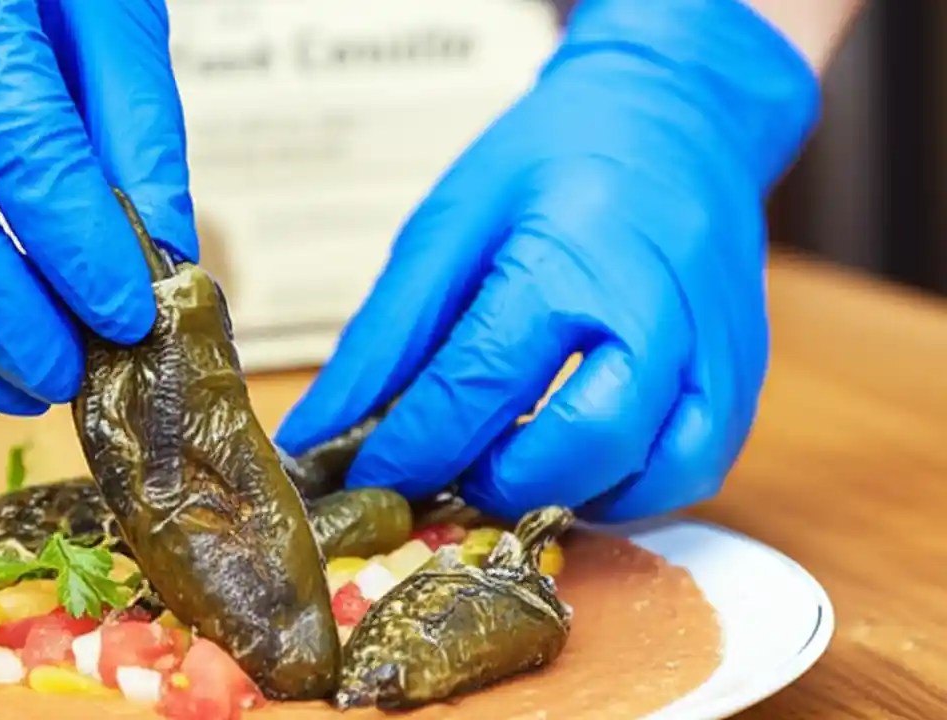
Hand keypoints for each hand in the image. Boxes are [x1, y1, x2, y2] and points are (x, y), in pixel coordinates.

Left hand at [275, 0, 820, 521]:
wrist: (678, 113)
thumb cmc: (557, 160)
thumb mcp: (450, 226)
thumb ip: (386, 339)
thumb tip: (319, 431)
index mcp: (569, 259)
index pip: (477, 387)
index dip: (411, 450)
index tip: (369, 479)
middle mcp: (656, 313)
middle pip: (577, 450)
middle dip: (495, 482)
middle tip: (447, 470)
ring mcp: (715, 350)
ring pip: (646, 478)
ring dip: (564, 496)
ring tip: (510, 464)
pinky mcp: (743, 376)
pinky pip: (692, 471)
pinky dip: (625, 489)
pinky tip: (575, 461)